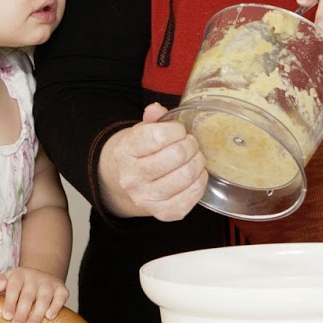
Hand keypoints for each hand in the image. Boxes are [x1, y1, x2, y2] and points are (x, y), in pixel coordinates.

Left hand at [0, 268, 68, 322]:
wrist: (39, 278)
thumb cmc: (17, 286)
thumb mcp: (4, 281)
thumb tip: (0, 285)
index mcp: (19, 274)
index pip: (14, 287)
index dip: (10, 302)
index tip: (7, 316)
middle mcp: (35, 276)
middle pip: (28, 294)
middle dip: (22, 311)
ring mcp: (49, 282)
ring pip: (44, 297)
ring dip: (37, 312)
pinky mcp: (61, 289)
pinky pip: (60, 297)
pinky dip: (56, 306)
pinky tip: (49, 316)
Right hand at [97, 102, 207, 220]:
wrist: (122, 185)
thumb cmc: (137, 154)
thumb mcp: (139, 132)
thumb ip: (151, 118)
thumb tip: (157, 109)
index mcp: (125, 152)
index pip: (157, 136)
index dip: (176, 129)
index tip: (178, 130)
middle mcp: (132, 178)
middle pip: (177, 155)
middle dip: (190, 144)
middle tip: (190, 143)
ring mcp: (146, 198)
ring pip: (187, 176)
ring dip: (198, 162)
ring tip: (194, 157)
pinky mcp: (163, 213)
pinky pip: (192, 195)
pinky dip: (200, 181)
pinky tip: (195, 174)